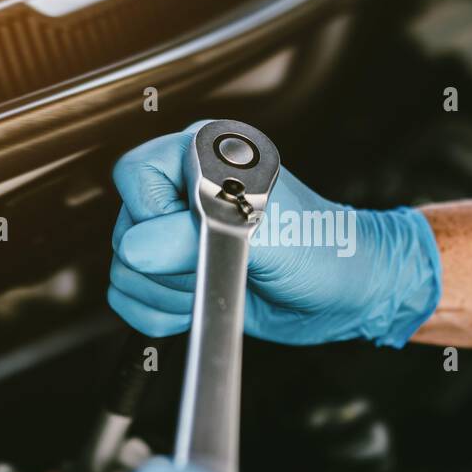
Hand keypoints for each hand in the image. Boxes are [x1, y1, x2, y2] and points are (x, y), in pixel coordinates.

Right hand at [108, 122, 441, 345]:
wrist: (346, 294)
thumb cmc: (322, 248)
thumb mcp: (266, 234)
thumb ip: (196, 236)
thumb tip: (136, 249)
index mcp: (202, 156)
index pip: (134, 175)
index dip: (157, 214)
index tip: (201, 234)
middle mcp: (182, 191)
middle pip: (125, 230)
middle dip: (172, 265)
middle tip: (223, 263)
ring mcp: (175, 236)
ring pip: (125, 270)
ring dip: (171, 294)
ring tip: (223, 283)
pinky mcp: (175, 277)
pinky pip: (129, 300)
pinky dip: (161, 315)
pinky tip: (202, 306)